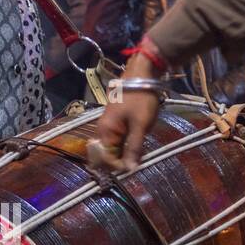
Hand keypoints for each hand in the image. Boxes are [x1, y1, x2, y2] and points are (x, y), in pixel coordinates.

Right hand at [95, 52, 161, 170]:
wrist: (142, 74)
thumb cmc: (141, 99)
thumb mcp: (140, 125)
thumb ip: (134, 148)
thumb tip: (129, 169)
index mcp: (105, 131)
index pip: (106, 159)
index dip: (118, 167)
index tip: (134, 168)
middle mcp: (102, 130)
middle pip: (107, 154)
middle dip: (120, 161)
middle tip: (136, 163)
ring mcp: (108, 125)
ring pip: (112, 147)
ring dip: (123, 154)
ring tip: (138, 156)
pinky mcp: (114, 121)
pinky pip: (116, 139)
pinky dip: (124, 145)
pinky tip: (136, 145)